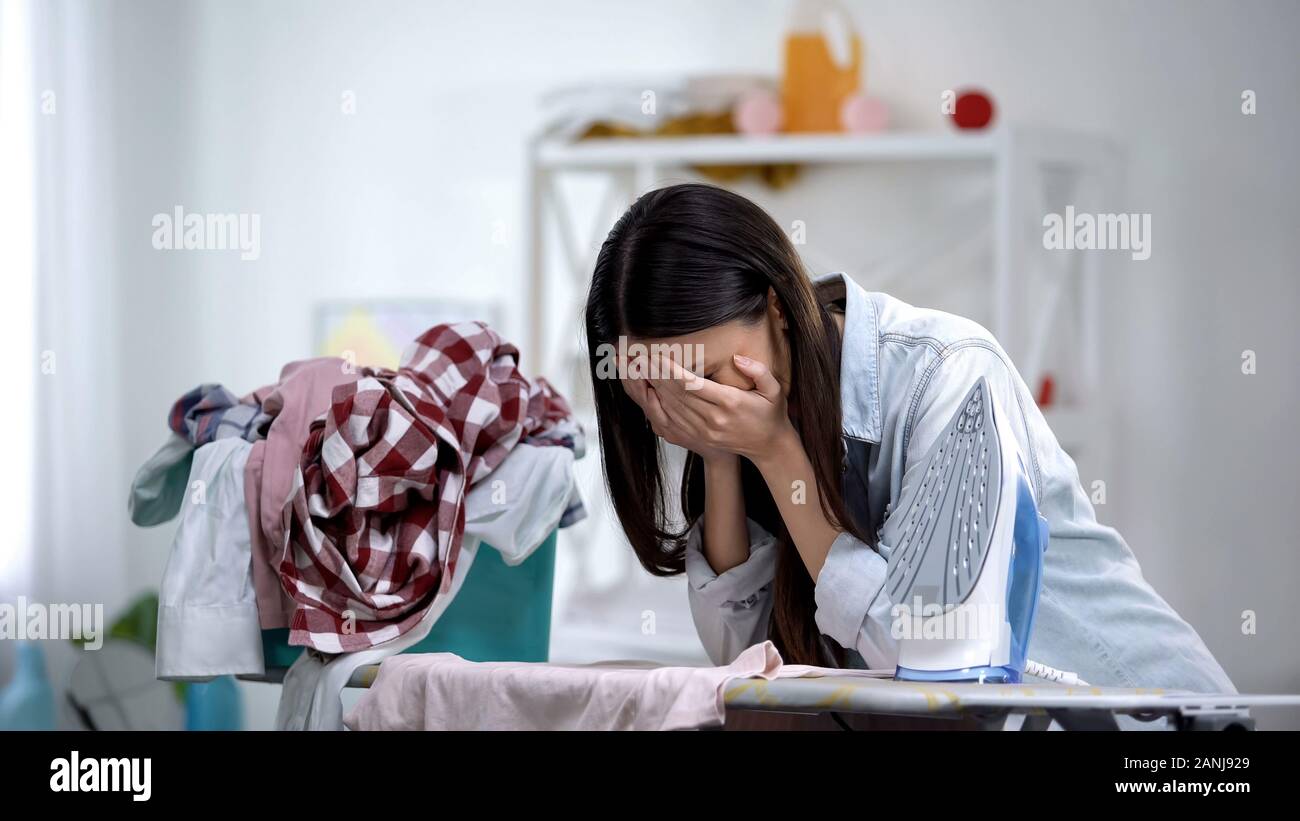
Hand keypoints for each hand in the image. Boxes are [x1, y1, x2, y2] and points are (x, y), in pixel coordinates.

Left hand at [635, 351, 796, 465]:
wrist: (768, 446)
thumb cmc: (770, 413)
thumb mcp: (774, 390)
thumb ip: (758, 372)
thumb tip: (737, 358)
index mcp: (730, 403)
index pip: (693, 385)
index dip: (672, 370)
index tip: (657, 356)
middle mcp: (713, 419)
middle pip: (677, 394)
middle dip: (656, 375)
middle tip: (640, 358)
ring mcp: (704, 430)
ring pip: (672, 407)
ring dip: (654, 388)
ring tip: (640, 370)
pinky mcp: (699, 437)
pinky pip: (673, 421)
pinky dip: (658, 405)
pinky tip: (649, 391)